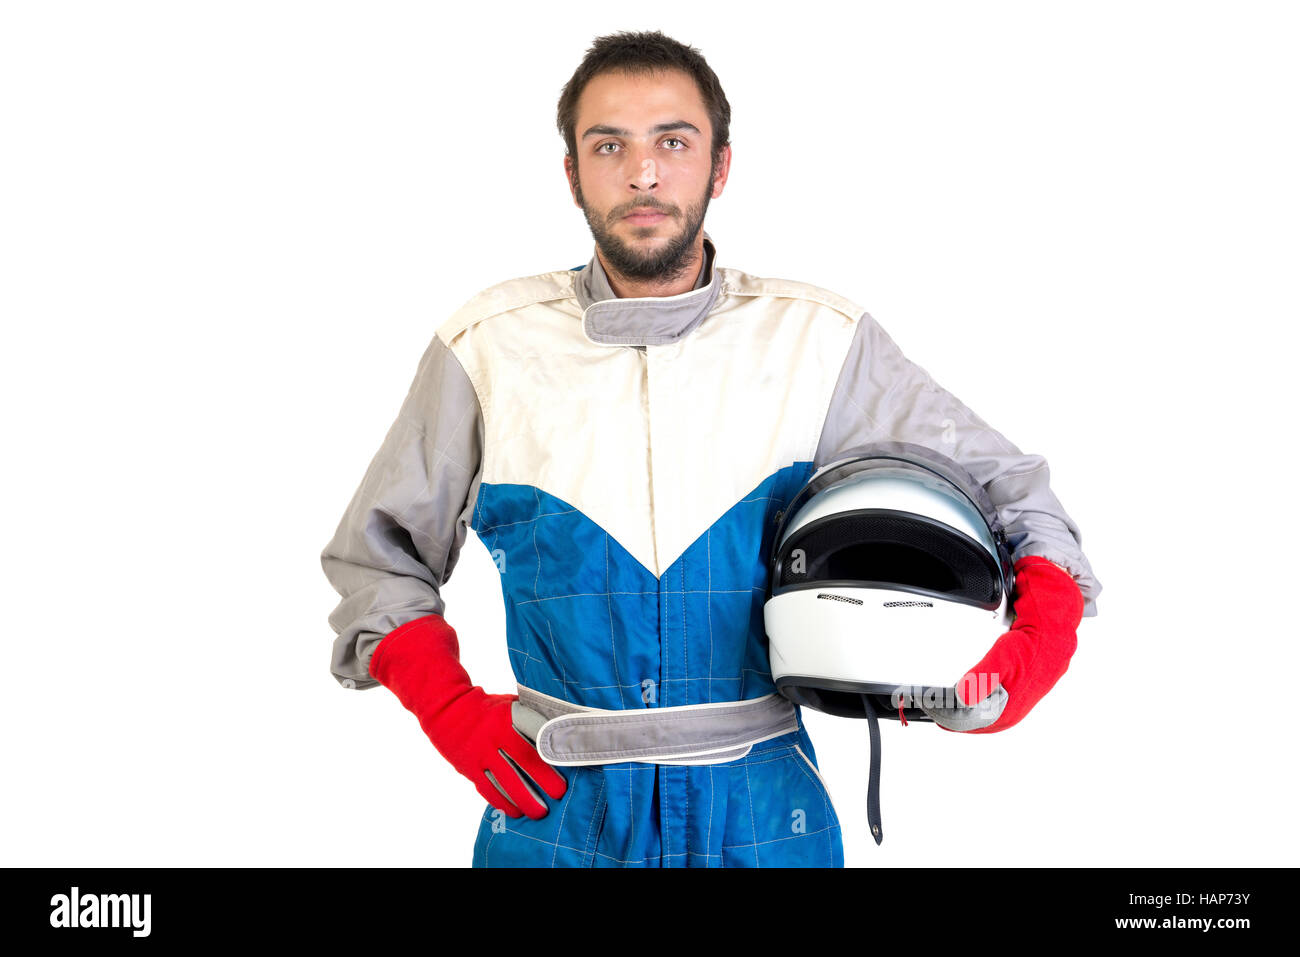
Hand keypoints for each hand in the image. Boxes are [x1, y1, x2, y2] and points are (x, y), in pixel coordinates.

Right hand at [368, 613, 566, 817]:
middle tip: (560, 793)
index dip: (553, 748)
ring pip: (506, 781)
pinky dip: (503, 803)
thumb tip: (560, 729)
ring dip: (525, 799)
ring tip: (540, 813)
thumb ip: (529, 717)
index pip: (537, 732)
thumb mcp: (508, 704)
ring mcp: (480, 753)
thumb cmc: (486, 707)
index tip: (570, 761)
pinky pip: (488, 789)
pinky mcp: (469, 768)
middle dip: (545, 779)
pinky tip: (516, 812)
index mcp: (509, 716)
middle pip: (525, 760)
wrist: (445, 708)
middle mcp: (495, 735)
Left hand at [942, 556, 1084, 733]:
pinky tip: (959, 693)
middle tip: (927, 701)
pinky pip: (981, 704)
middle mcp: (1006, 714)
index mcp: (1004, 714)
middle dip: (945, 712)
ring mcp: (1008, 706)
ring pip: (973, 714)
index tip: (925, 704)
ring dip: (955, 708)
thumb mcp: (1001, 660)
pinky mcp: (1009, 695)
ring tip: (937, 699)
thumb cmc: (1031, 648)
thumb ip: (980, 679)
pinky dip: (966, 700)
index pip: (963, 724)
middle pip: (966, 721)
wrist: (1053, 636)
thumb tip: (961, 698)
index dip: (941, 715)